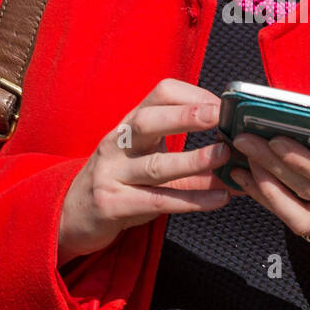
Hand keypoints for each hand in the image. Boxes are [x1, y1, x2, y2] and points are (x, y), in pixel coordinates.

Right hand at [57, 79, 231, 265]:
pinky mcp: (113, 205)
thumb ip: (190, 163)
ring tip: (225, 156)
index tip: (222, 106)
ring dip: (194, 160)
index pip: (159, 95)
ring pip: (155, 165)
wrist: (71, 215)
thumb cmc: (119, 183)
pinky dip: (191, 200)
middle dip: (185, 116)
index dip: (192, 96)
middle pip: (149, 121)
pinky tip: (219, 198)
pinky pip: (157, 202)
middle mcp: (117, 145)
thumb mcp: (148, 162)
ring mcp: (112, 175)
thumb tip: (238, 161)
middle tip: (219, 115)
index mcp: (130, 126)